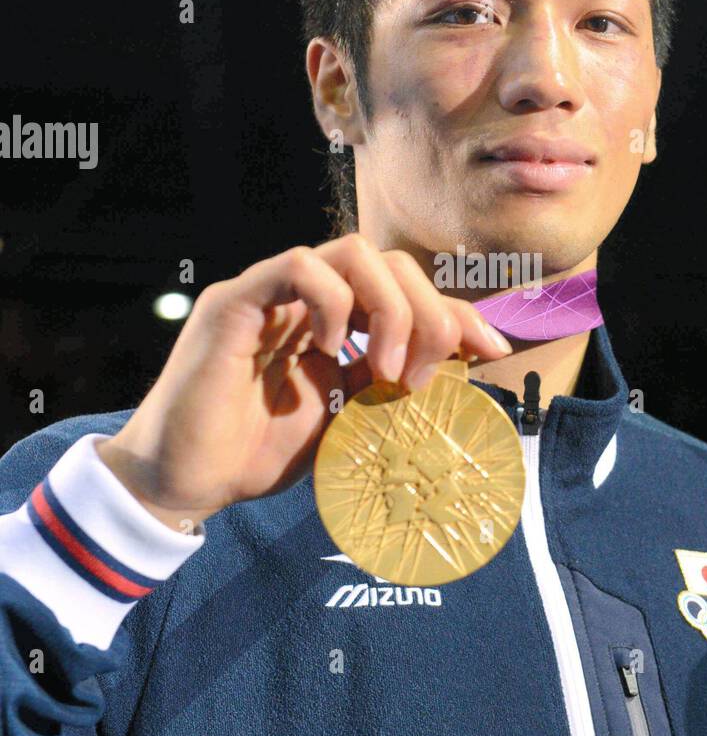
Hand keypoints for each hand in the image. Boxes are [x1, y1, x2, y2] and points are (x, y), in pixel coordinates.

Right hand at [96, 236, 511, 530]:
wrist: (187, 483)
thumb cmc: (258, 452)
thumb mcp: (347, 419)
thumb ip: (390, 387)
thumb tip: (459, 370)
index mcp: (332, 320)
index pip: (406, 289)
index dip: (455, 312)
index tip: (491, 350)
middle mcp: (303, 296)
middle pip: (388, 261)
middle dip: (429, 311)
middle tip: (424, 374)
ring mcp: (268, 293)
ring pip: (351, 252)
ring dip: (391, 308)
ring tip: (387, 369)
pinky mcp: (235, 302)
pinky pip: (297, 265)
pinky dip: (333, 302)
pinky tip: (333, 350)